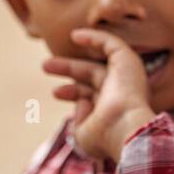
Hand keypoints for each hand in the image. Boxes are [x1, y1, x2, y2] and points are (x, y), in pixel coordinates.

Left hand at [42, 29, 155, 166]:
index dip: (73, 92)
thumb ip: (79, 120)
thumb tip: (80, 103)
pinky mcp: (128, 61)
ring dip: (75, 59)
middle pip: (93, 74)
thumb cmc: (105, 137)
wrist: (125, 129)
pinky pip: (111, 43)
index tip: (55, 92)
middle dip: (69, 70)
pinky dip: (95, 38)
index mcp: (115, 109)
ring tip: (50, 58)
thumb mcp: (84, 135)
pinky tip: (75, 36)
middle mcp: (123, 91)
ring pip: (100, 59)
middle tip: (45, 66)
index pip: (93, 94)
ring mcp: (127, 75)